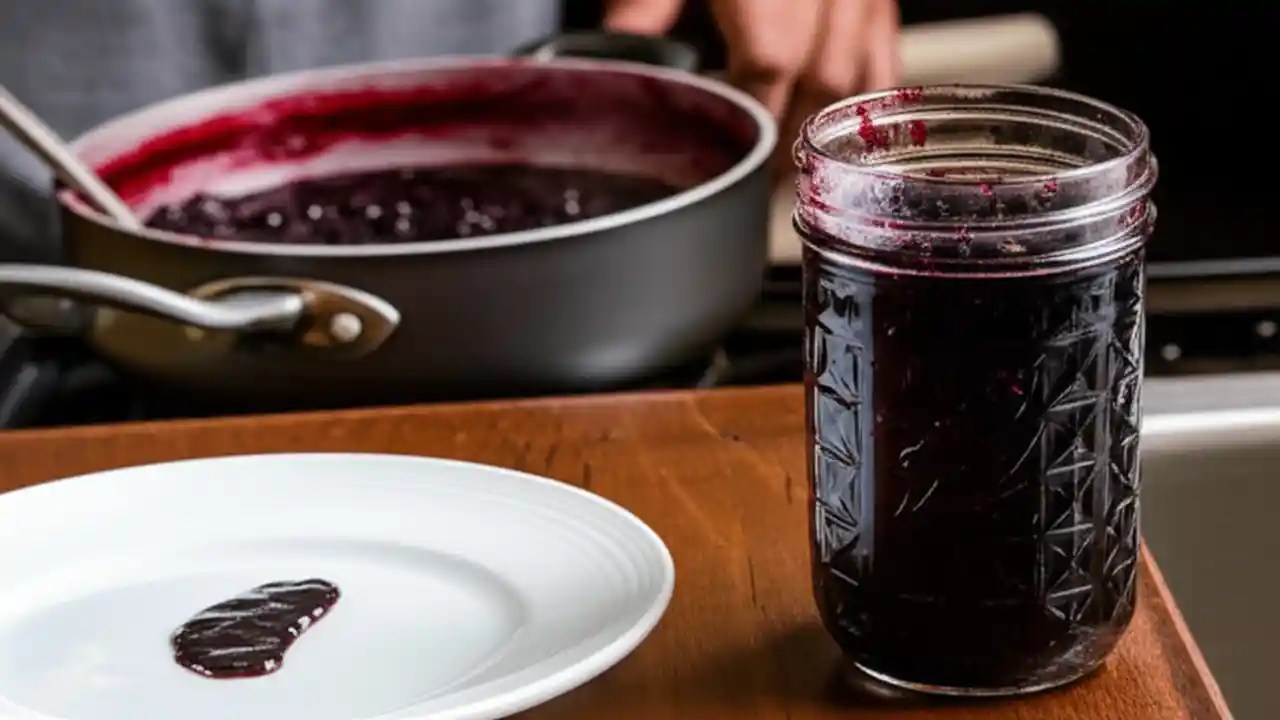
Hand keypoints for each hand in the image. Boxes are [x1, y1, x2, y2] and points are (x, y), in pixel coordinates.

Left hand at [604, 0, 900, 170]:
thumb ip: (647, 5)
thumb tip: (617, 50)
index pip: (769, 72)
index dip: (752, 118)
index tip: (735, 148)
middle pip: (821, 87)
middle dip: (793, 139)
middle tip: (766, 176)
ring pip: (862, 74)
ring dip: (831, 124)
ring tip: (802, 156)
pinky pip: (887, 46)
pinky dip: (869, 86)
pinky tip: (850, 111)